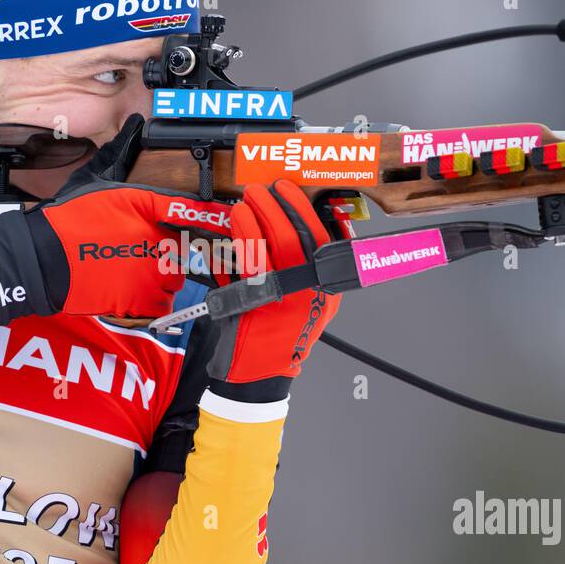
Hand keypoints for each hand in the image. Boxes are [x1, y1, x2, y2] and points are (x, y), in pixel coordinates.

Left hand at [207, 180, 341, 400]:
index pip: (322, 238)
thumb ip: (308, 267)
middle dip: (277, 205)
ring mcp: (285, 300)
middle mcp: (311, 294)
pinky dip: (242, 236)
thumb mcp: (309, 303)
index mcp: (328, 289)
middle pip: (296, 237)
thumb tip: (294, 221)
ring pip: (273, 245)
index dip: (302, 208)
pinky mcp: (258, 305)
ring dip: (257, 215)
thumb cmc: (279, 334)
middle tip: (261, 188)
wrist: (259, 374)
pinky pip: (249, 261)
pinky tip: (236, 222)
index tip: (286, 189)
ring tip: (246, 201)